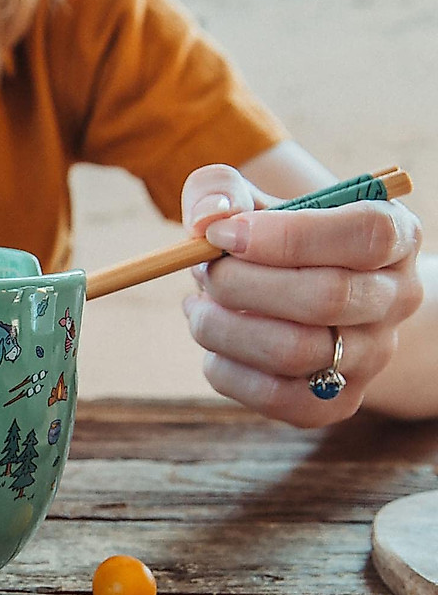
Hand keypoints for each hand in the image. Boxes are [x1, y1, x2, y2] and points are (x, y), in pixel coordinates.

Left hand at [179, 165, 423, 426]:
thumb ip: (219, 190)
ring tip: (199, 306)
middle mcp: (395, 299)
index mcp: (392, 236)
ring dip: (222, 327)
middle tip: (202, 270)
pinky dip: (224, 369)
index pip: (364, 234)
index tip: (223, 235)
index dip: (286, 236)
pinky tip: (213, 344)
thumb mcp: (249, 201)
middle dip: (240, 283)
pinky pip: (274, 397)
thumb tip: (206, 221)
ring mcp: (371, 357)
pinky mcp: (336, 404)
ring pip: (293, 351)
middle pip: (326, 298)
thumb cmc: (271, 242)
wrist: (302, 300)